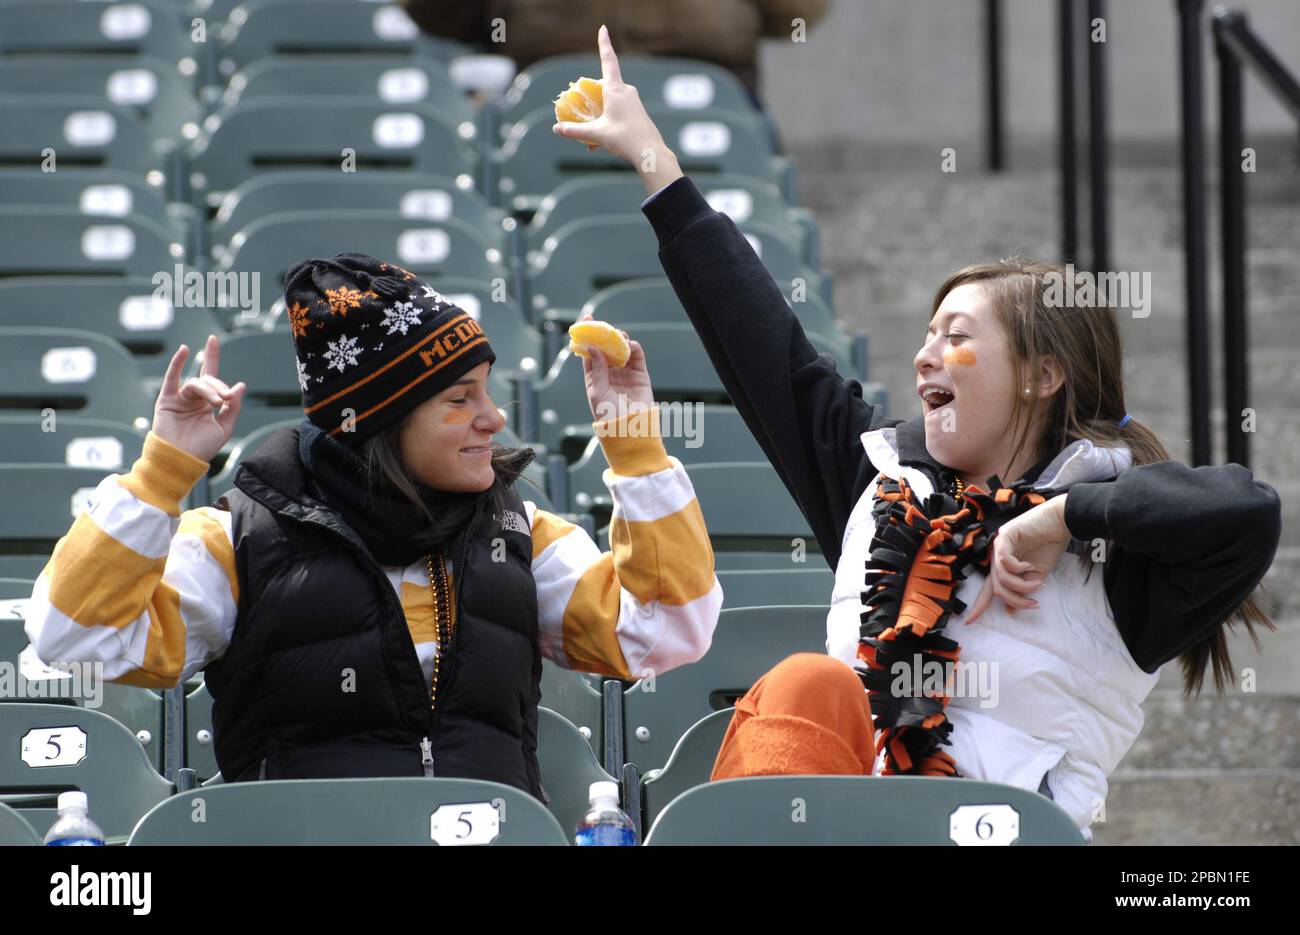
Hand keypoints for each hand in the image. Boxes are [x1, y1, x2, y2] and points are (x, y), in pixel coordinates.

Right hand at [151, 334, 245, 462]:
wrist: (182, 461)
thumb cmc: (202, 448)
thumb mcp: (224, 427)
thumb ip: (232, 407)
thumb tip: (239, 386)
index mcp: (206, 403)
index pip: (211, 376)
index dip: (212, 357)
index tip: (213, 339)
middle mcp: (193, 398)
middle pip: (208, 381)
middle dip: (219, 387)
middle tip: (224, 399)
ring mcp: (179, 398)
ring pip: (196, 384)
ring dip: (209, 389)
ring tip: (217, 402)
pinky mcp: (167, 400)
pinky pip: (171, 379)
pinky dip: (176, 364)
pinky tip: (184, 351)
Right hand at [553, 25, 683, 194]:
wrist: (650, 152)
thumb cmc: (624, 140)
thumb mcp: (596, 135)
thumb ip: (575, 131)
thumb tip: (556, 129)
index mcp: (616, 90)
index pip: (608, 60)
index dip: (604, 44)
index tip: (603, 28)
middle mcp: (626, 91)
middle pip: (604, 86)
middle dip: (592, 98)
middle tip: (583, 114)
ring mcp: (633, 101)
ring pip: (611, 102)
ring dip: (599, 115)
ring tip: (592, 139)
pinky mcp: (637, 112)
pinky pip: (618, 112)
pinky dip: (608, 123)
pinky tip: (601, 144)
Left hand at [576, 312, 654, 424]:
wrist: (630, 427)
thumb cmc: (608, 414)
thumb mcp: (597, 391)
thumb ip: (596, 369)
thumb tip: (593, 347)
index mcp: (595, 375)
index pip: (590, 351)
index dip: (588, 335)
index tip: (587, 319)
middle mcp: (609, 372)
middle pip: (606, 347)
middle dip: (606, 334)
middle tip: (606, 326)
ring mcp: (625, 372)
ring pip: (622, 349)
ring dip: (620, 340)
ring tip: (619, 337)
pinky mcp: (640, 374)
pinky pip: (637, 356)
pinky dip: (634, 348)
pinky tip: (630, 346)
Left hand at [965, 496, 1070, 623]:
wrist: (1061, 523)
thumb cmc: (1050, 547)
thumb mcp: (1037, 576)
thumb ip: (1022, 591)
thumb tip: (1009, 611)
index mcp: (1003, 566)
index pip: (988, 588)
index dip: (978, 606)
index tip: (969, 622)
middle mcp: (997, 557)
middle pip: (996, 587)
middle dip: (1014, 600)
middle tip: (1033, 605)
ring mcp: (999, 545)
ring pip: (1001, 576)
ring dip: (1022, 586)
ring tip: (1039, 583)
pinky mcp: (1005, 535)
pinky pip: (1004, 560)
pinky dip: (1018, 568)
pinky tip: (1029, 565)